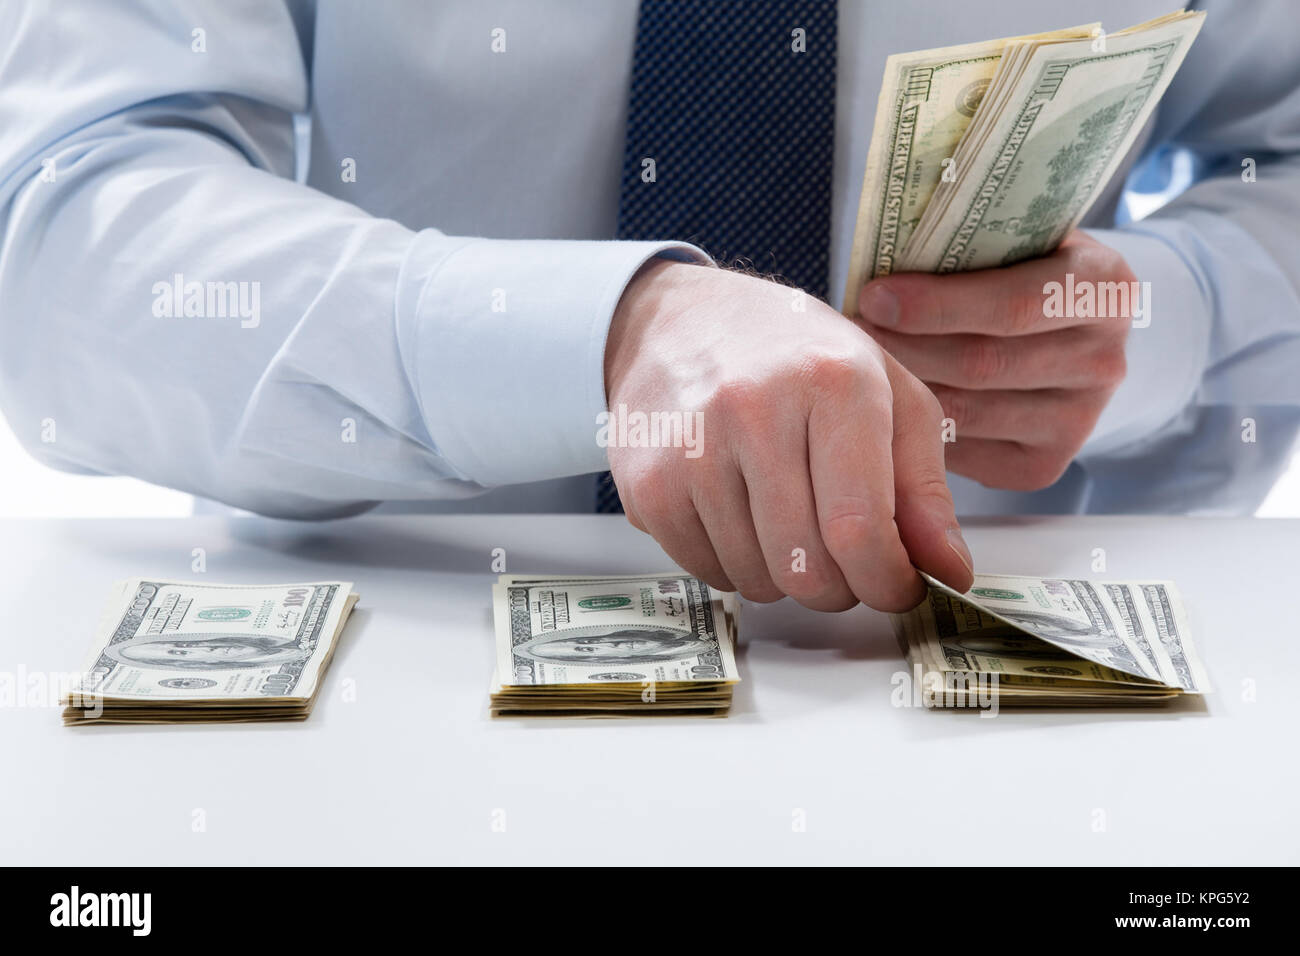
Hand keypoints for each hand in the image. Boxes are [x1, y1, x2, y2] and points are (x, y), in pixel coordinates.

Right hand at [603, 259, 974, 612]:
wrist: (677, 321)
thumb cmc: (794, 357)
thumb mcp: (885, 394)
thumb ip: (924, 487)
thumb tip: (948, 570)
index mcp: (833, 381)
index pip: (862, 530)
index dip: (888, 582)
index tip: (897, 585)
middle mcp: (754, 410)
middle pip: (807, 568)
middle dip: (840, 588)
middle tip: (845, 563)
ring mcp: (690, 449)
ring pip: (756, 579)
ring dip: (784, 576)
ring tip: (788, 523)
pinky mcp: (646, 483)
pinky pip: (705, 571)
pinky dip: (734, 565)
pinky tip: (740, 518)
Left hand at [856, 231, 1132, 490]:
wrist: (1067, 335)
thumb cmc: (1018, 275)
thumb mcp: (1012, 242)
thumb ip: (965, 250)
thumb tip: (878, 278)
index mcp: (1104, 288)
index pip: (1013, 305)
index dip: (935, 305)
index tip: (874, 296)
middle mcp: (1105, 359)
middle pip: (981, 364)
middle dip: (903, 346)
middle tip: (850, 332)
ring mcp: (1080, 420)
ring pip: (965, 410)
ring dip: (900, 388)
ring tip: (857, 363)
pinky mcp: (1045, 465)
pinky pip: (963, 452)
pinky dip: (916, 429)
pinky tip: (886, 403)